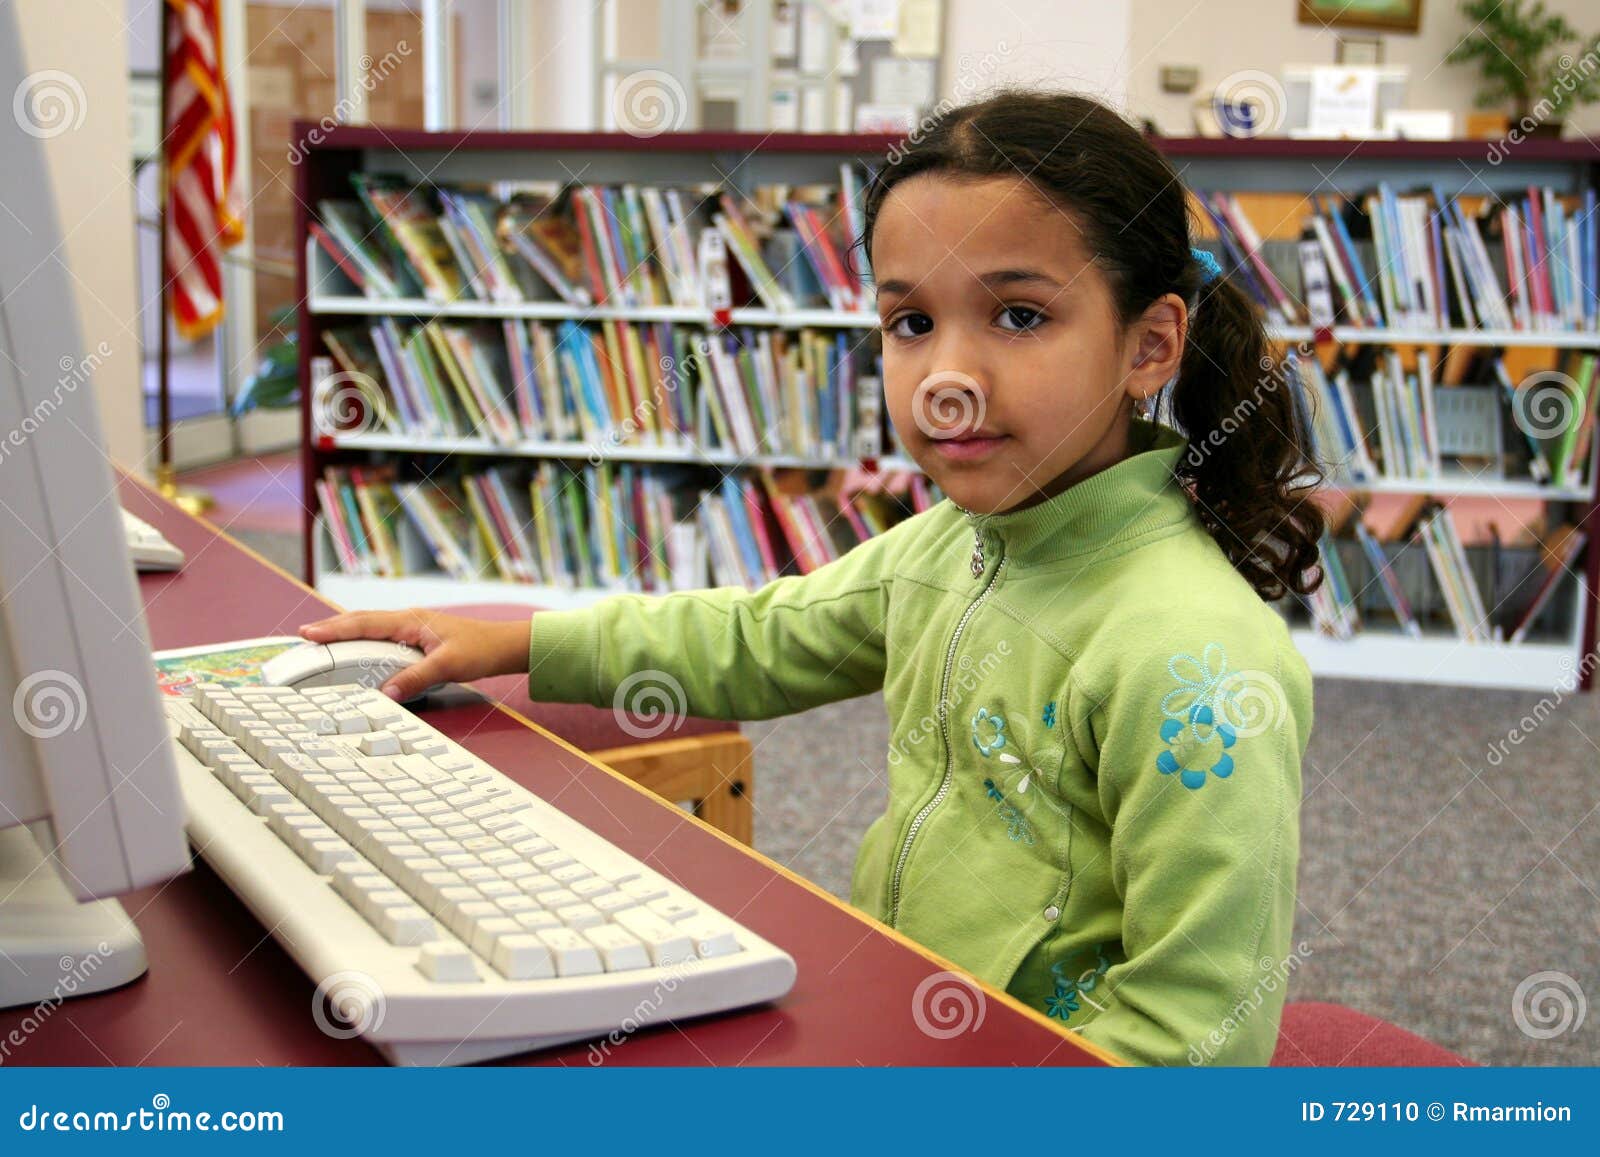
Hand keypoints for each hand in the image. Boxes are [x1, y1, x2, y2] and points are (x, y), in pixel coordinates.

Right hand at [297, 608, 530, 700]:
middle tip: (302, 639)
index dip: (334, 629)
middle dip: (330, 629)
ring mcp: (412, 629)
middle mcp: (408, 621)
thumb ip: (415, 678)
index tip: (307, 634)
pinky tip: (355, 652)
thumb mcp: (448, 666)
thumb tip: (386, 693)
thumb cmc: (481, 649)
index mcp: (410, 621)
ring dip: (345, 635)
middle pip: (360, 622)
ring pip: (370, 628)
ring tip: (319, 645)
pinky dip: (362, 643)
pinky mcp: (417, 639)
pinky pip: (381, 638)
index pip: (364, 623)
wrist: (505, 646)